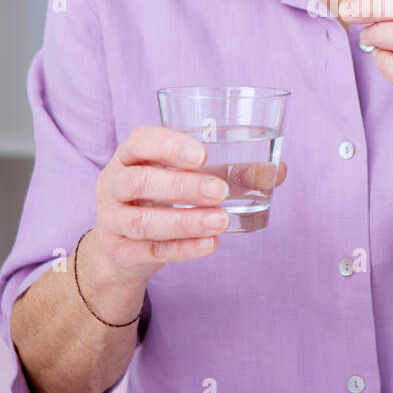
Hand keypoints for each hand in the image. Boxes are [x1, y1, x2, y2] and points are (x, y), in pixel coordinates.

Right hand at [92, 126, 287, 283]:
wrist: (124, 245)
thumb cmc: (163, 197)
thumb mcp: (190, 178)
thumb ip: (231, 172)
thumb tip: (280, 170)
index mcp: (129, 155)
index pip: (141, 141)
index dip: (170, 146)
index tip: (203, 155)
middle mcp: (112, 183)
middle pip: (140, 182)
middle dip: (182, 186)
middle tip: (220, 191)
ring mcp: (112, 219)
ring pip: (143, 221)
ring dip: (185, 221)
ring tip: (222, 220)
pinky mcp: (121, 251)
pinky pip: (151, 250)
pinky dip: (183, 248)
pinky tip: (211, 244)